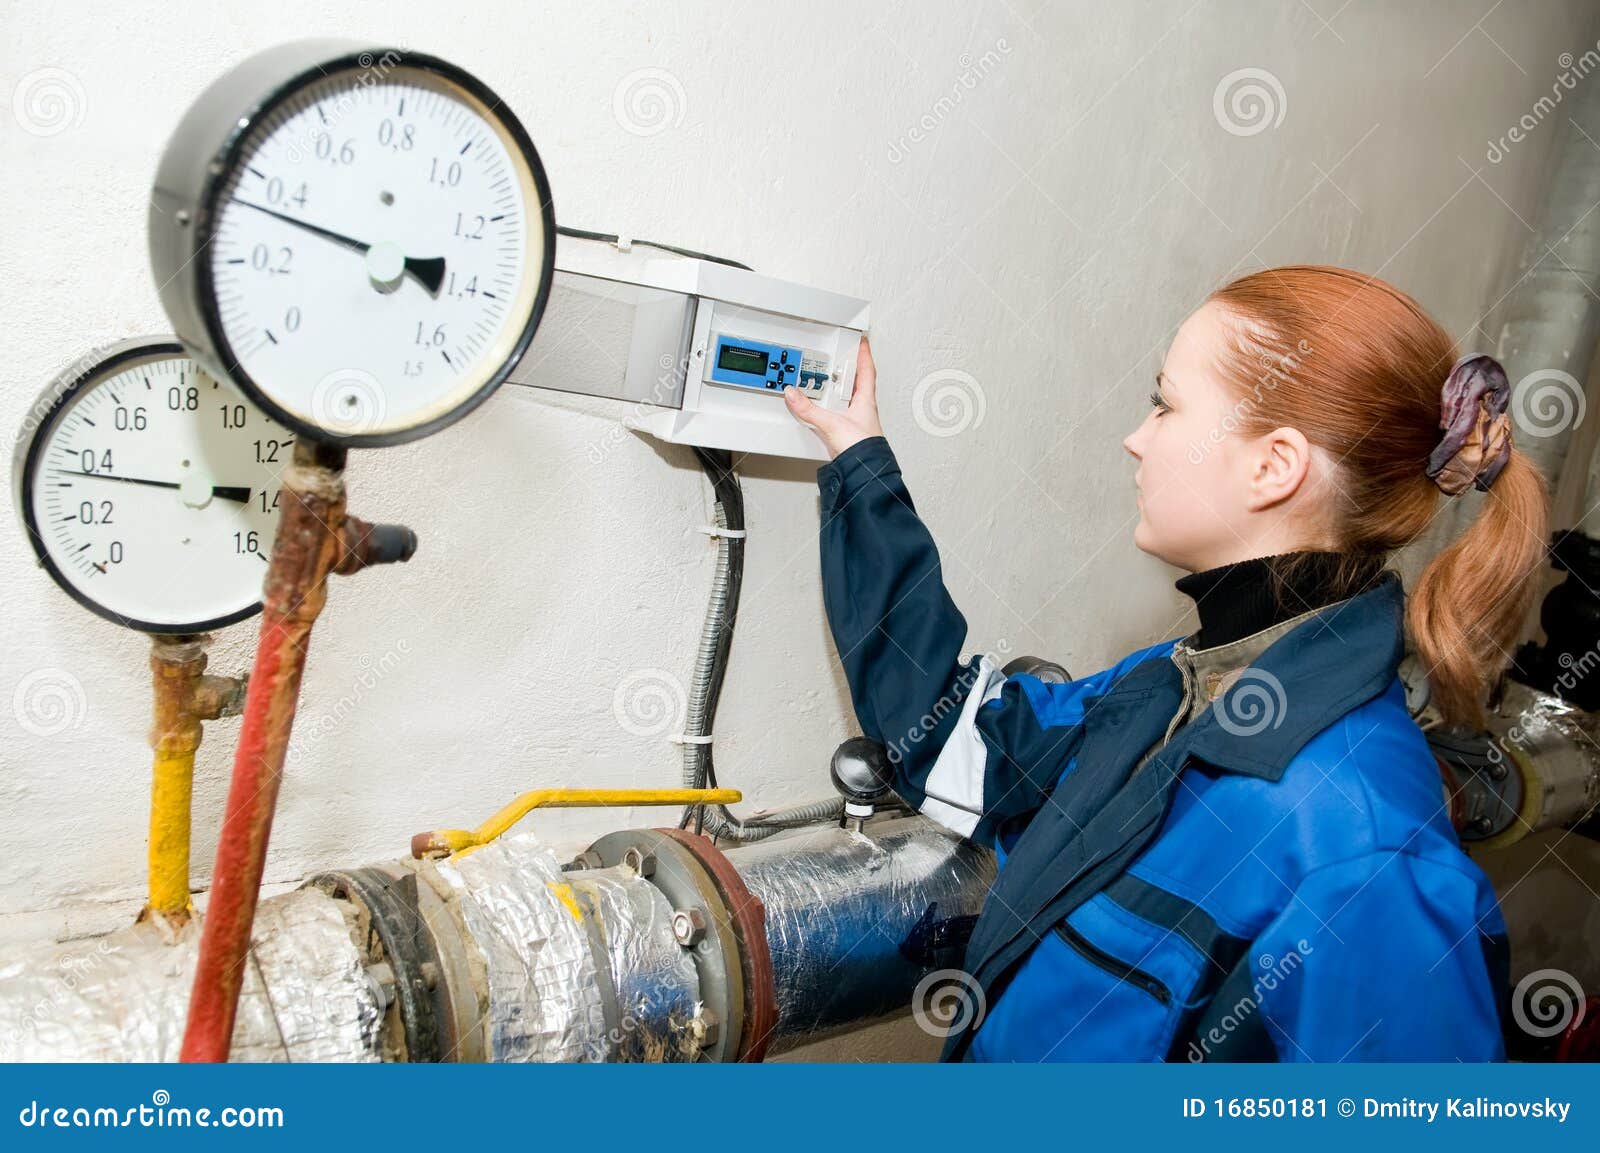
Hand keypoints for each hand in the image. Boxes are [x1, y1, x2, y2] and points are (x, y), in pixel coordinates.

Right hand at [784, 335, 883, 459]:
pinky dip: (830, 407)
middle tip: (843, 356)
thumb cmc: (861, 448)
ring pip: (847, 398)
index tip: (862, 341)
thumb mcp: (831, 423)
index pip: (868, 370)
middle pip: (857, 382)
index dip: (864, 354)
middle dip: (849, 369)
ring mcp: (855, 420)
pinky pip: (838, 413)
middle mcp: (862, 409)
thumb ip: (809, 409)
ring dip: (839, 388)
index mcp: (866, 400)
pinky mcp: (846, 432)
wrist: (862, 471)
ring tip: (829, 378)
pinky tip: (822, 407)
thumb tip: (794, 395)